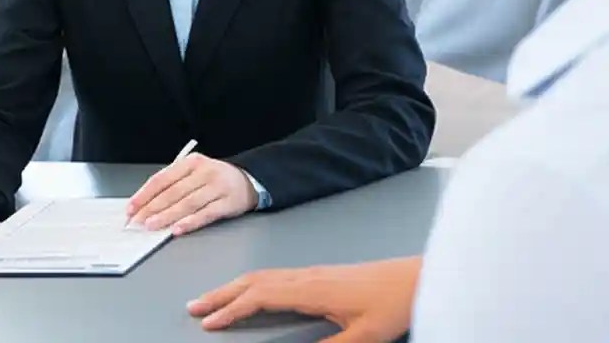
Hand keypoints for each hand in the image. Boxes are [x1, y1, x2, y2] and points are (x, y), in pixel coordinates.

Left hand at [125, 154, 256, 234]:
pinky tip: (177, 229)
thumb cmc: (214, 178)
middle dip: (152, 208)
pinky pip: (206, 214)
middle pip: (173, 192)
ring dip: (167, 216)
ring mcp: (217, 187)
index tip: (131, 208)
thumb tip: (146, 204)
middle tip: (138, 221)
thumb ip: (173, 184)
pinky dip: (190, 222)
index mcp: (191, 163)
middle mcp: (204, 173)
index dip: (144, 194)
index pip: (162, 178)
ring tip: (152, 226)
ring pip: (187, 203)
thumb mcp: (193, 172)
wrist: (247, 180)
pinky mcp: (228, 203)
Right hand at [186, 256, 421, 340]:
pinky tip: (248, 290)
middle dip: (219, 294)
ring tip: (211, 298)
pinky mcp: (317, 273)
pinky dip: (251, 283)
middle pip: (251, 281)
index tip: (208, 323)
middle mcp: (305, 276)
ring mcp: (310, 272)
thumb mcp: (363, 336)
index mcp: (310, 289)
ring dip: (232, 286)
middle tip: (193, 307)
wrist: (415, 277)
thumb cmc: (393, 303)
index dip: (231, 310)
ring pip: (260, 275)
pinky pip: (273, 275)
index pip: (258, 297)